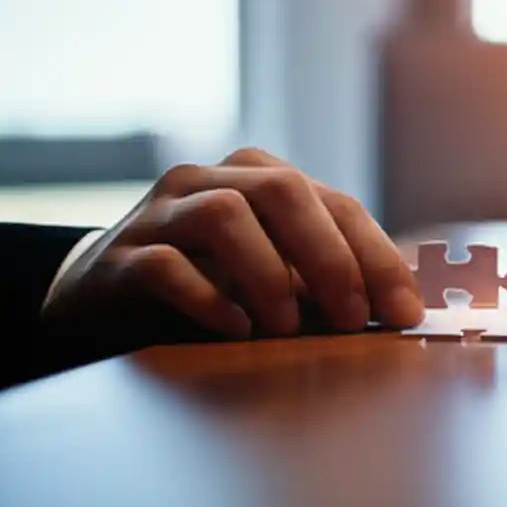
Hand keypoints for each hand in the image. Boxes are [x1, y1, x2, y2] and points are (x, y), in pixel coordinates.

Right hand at [43, 148, 424, 341]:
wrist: (101, 294)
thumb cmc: (211, 282)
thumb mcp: (276, 272)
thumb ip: (328, 278)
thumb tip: (402, 309)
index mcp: (260, 177)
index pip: (336, 203)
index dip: (377, 257)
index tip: (405, 310)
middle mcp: (210, 181)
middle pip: (284, 194)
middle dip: (331, 259)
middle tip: (353, 319)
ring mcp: (161, 213)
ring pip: (225, 216)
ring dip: (270, 275)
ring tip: (286, 327)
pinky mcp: (122, 257)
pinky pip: (168, 265)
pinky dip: (210, 299)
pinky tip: (236, 328)